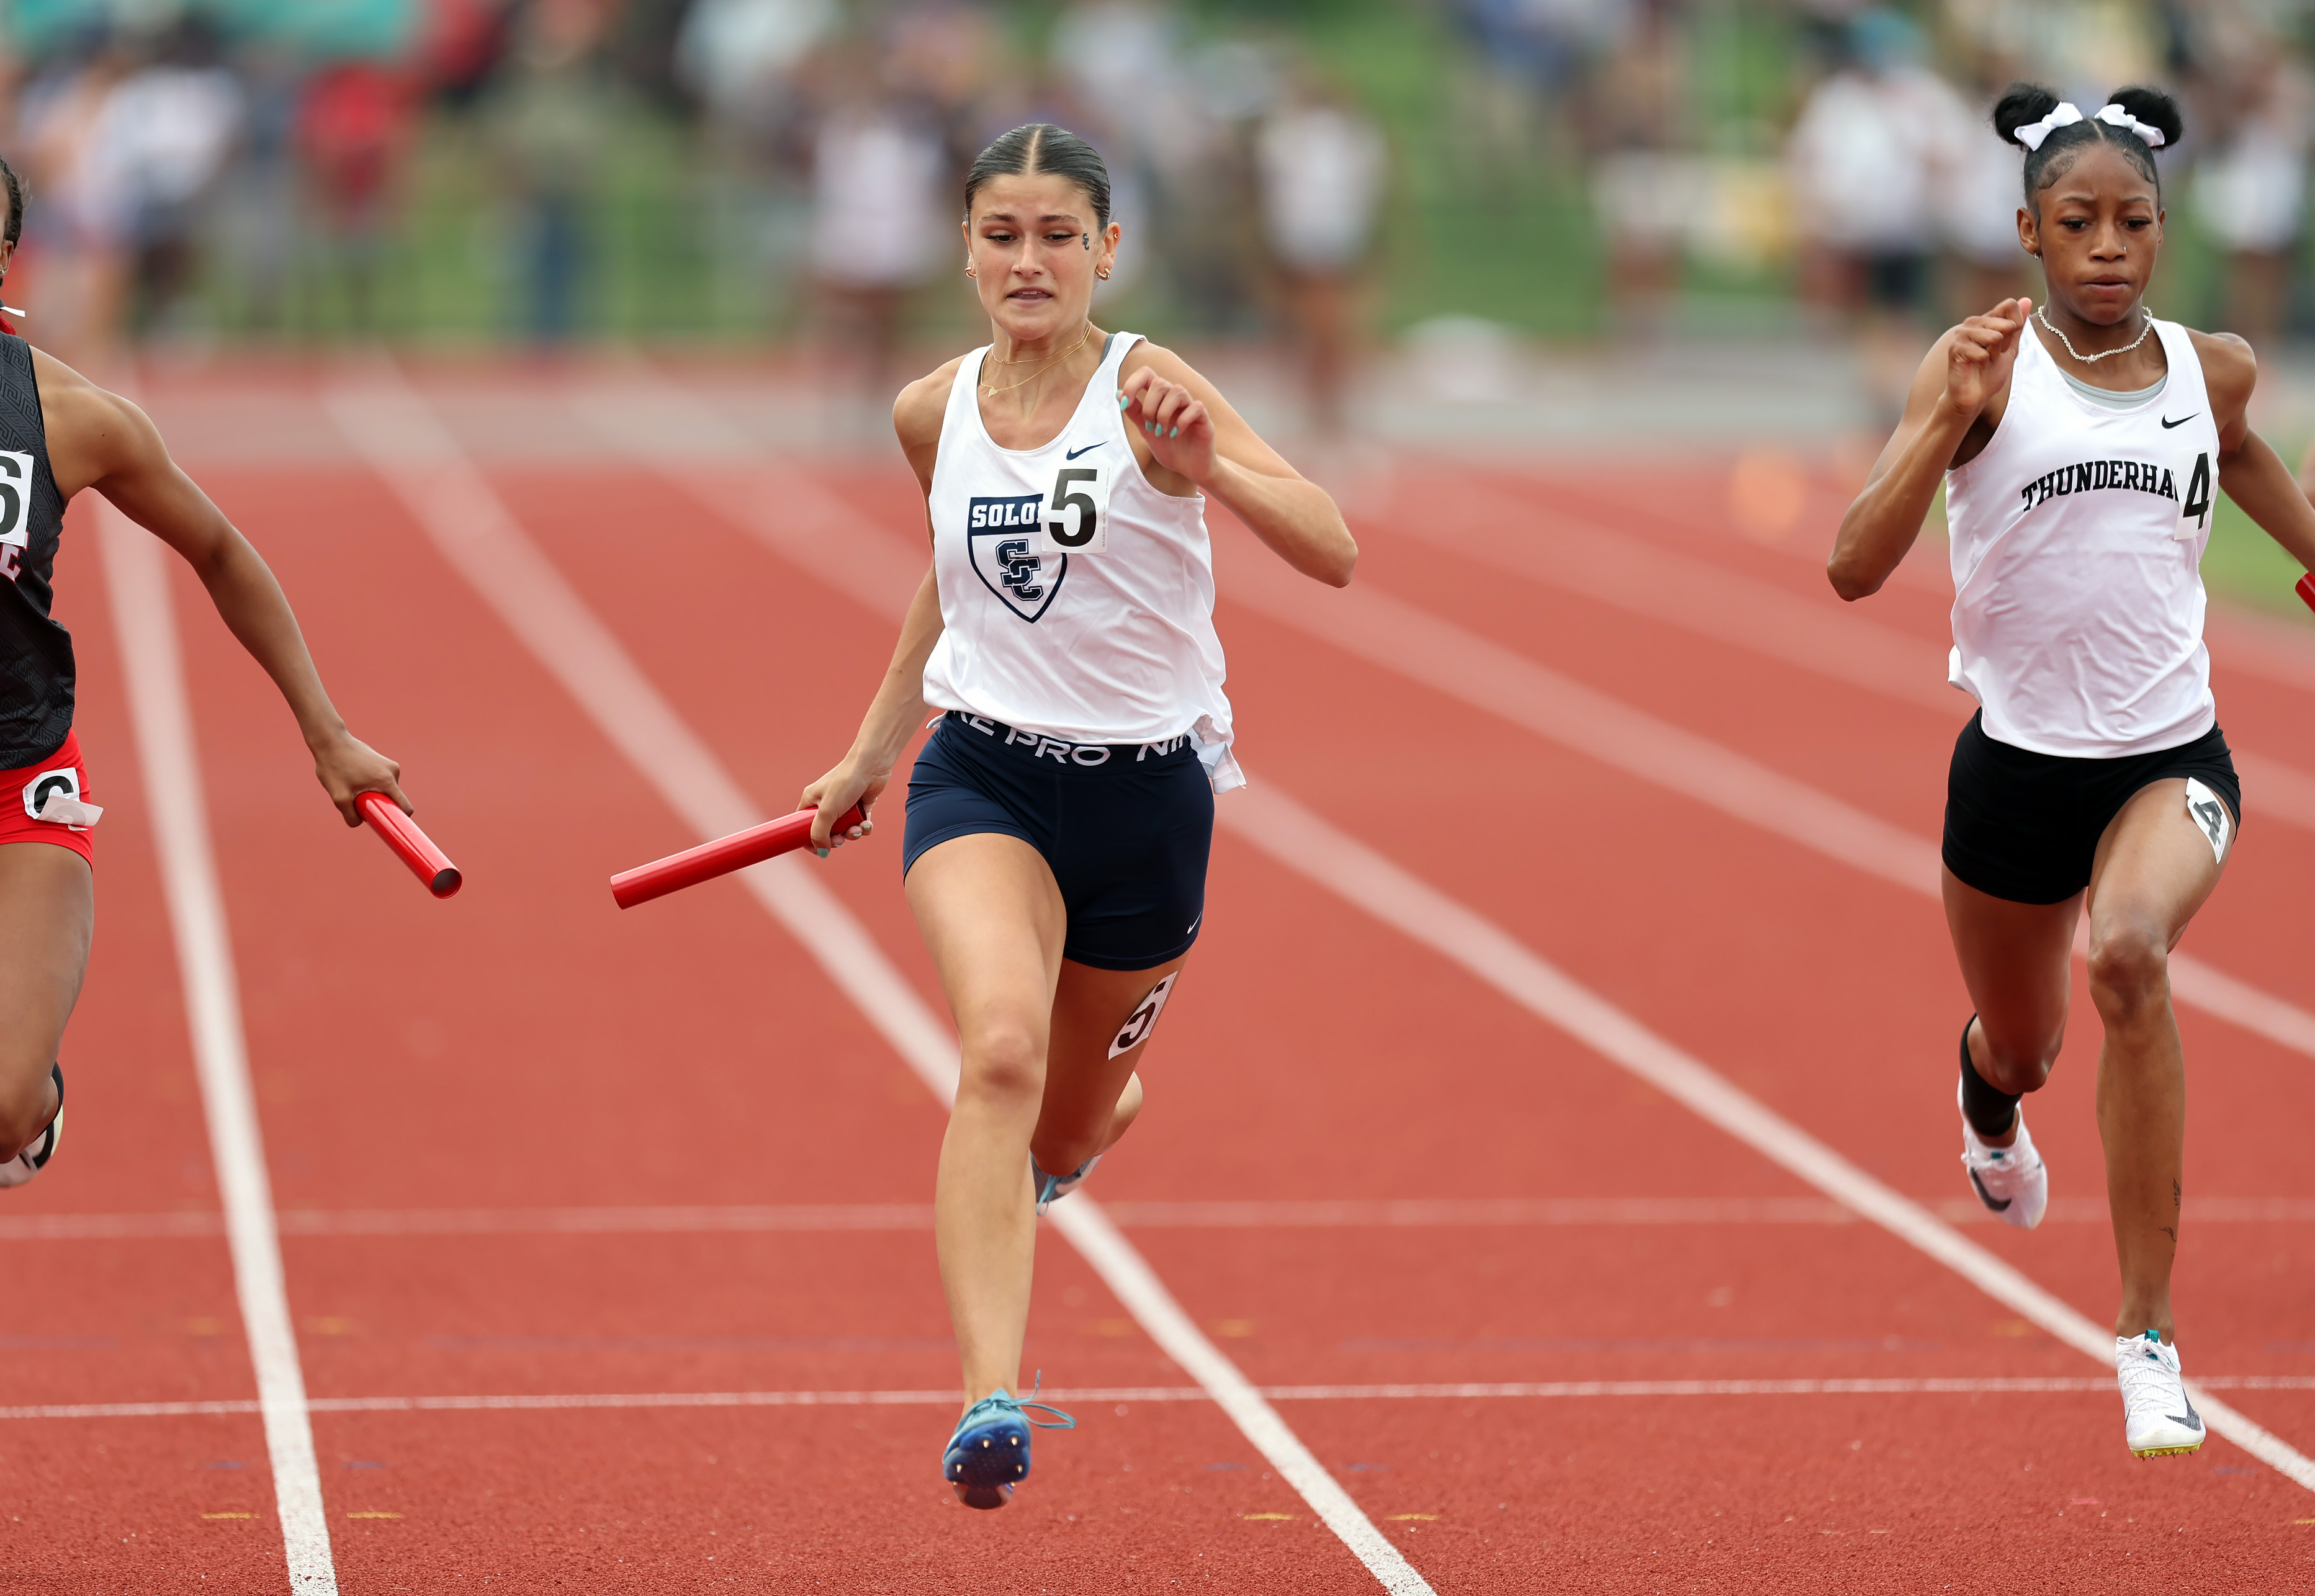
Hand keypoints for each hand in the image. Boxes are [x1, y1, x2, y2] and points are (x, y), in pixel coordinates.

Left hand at [312, 729, 407, 826]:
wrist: (329, 741)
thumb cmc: (334, 767)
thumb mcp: (338, 797)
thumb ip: (350, 816)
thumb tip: (360, 822)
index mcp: (387, 781)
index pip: (405, 807)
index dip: (398, 819)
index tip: (388, 824)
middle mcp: (393, 771)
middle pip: (393, 799)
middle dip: (378, 804)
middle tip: (357, 800)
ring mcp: (389, 765)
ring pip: (386, 790)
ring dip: (372, 793)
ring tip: (352, 785)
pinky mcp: (383, 761)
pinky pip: (381, 781)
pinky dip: (370, 784)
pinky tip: (353, 777)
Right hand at [799, 756, 883, 852]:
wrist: (872, 766)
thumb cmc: (846, 782)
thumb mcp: (827, 810)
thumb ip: (819, 833)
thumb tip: (822, 852)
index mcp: (811, 801)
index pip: (803, 827)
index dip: (810, 841)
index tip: (820, 850)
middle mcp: (826, 804)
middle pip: (826, 833)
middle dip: (835, 839)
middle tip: (841, 838)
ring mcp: (843, 806)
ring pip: (844, 830)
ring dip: (852, 834)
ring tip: (857, 828)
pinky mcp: (859, 807)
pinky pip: (859, 825)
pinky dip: (864, 827)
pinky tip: (867, 824)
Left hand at [1118, 367, 1216, 482]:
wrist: (1189, 467)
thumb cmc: (1170, 447)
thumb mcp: (1145, 430)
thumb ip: (1134, 412)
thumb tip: (1118, 393)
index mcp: (1160, 398)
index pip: (1146, 374)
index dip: (1132, 384)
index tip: (1125, 404)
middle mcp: (1175, 398)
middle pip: (1159, 383)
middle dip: (1149, 407)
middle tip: (1151, 427)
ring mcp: (1190, 406)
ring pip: (1177, 391)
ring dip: (1164, 413)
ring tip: (1162, 432)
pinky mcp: (1203, 417)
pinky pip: (1195, 407)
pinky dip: (1182, 421)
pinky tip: (1176, 434)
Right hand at [1944, 297, 2030, 420]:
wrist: (1974, 396)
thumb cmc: (1990, 373)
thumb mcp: (2010, 348)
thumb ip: (2018, 325)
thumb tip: (2027, 299)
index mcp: (1986, 319)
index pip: (2010, 305)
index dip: (2016, 327)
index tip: (2005, 345)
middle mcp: (1972, 322)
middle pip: (2006, 324)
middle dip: (2005, 345)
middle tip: (1992, 357)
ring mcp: (1962, 334)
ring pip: (1995, 337)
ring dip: (1994, 355)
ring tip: (1984, 362)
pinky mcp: (1955, 348)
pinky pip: (1982, 353)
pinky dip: (1983, 365)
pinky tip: (1974, 367)